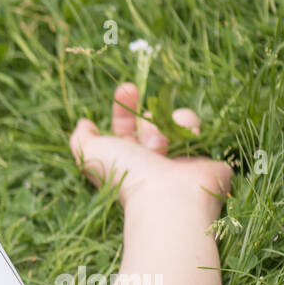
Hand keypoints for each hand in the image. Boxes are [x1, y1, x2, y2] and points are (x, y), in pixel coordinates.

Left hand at [69, 82, 231, 216]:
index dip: (123, 107)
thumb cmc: (126, 173)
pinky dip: (187, 127)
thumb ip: (81, 139)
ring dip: (165, 124)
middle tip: (140, 109)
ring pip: (174, 118)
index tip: (125, 90)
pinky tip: (184, 141)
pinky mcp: (202, 153)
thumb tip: (84, 124)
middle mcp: (151, 159)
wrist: (167, 194)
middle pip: (151, 119)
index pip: (124, 126)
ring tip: (160, 146)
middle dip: (145, 114)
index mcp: (126, 160)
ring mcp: (178, 156)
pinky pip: (194, 126)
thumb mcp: (90, 155)